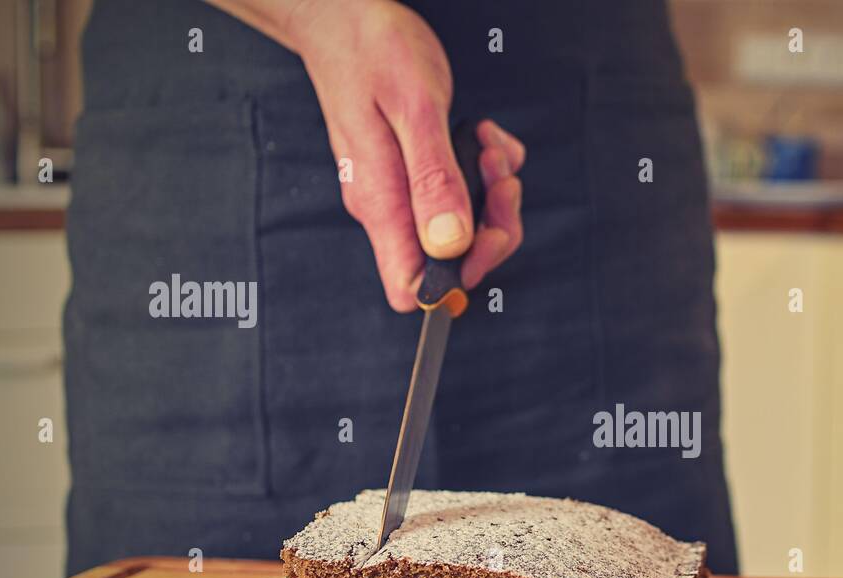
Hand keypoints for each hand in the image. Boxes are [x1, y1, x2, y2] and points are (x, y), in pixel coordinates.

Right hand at [286, 0, 524, 310]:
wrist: (344, 18)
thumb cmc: (373, 52)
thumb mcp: (414, 109)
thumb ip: (432, 178)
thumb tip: (450, 244)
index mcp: (382, 204)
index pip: (410, 287)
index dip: (454, 282)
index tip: (484, 239)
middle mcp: (390, 208)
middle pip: (453, 262)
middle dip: (493, 226)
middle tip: (497, 176)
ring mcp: (403, 192)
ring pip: (466, 228)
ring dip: (493, 192)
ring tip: (487, 146)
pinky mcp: (417, 174)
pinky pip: (465, 194)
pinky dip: (486, 169)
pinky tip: (478, 135)